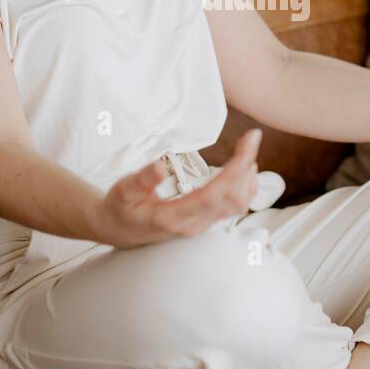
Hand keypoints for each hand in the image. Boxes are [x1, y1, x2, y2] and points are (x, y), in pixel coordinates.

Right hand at [94, 128, 263, 248]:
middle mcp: (193, 224)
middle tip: (250, 138)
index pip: (214, 194)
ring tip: (248, 149)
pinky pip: (233, 208)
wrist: (119, 230)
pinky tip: (244, 170)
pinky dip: (245, 187)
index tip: (247, 143)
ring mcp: (201, 225)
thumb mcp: (123, 191)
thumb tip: (160, 167)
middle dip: (246, 165)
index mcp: (173, 217)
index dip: (235, 168)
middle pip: (233, 198)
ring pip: (237, 205)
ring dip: (248, 177)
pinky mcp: (204, 222)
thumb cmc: (121, 209)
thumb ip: (141, 180)